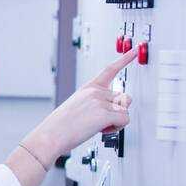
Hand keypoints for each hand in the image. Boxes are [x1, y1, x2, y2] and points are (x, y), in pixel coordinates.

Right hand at [23, 47, 136, 164]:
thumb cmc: (61, 125)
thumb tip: (115, 109)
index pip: (110, 69)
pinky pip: (125, 120)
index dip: (125, 58)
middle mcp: (95, 91)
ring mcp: (99, 101)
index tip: (135, 50)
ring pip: (125, 110)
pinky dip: (117, 128)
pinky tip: (102, 129)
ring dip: (117, 121)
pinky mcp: (104, 114)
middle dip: (117, 111)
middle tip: (101, 120)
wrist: (50, 135)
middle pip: (124, 98)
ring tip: (100, 126)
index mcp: (89, 87)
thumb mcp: (77, 105)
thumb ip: (96, 102)